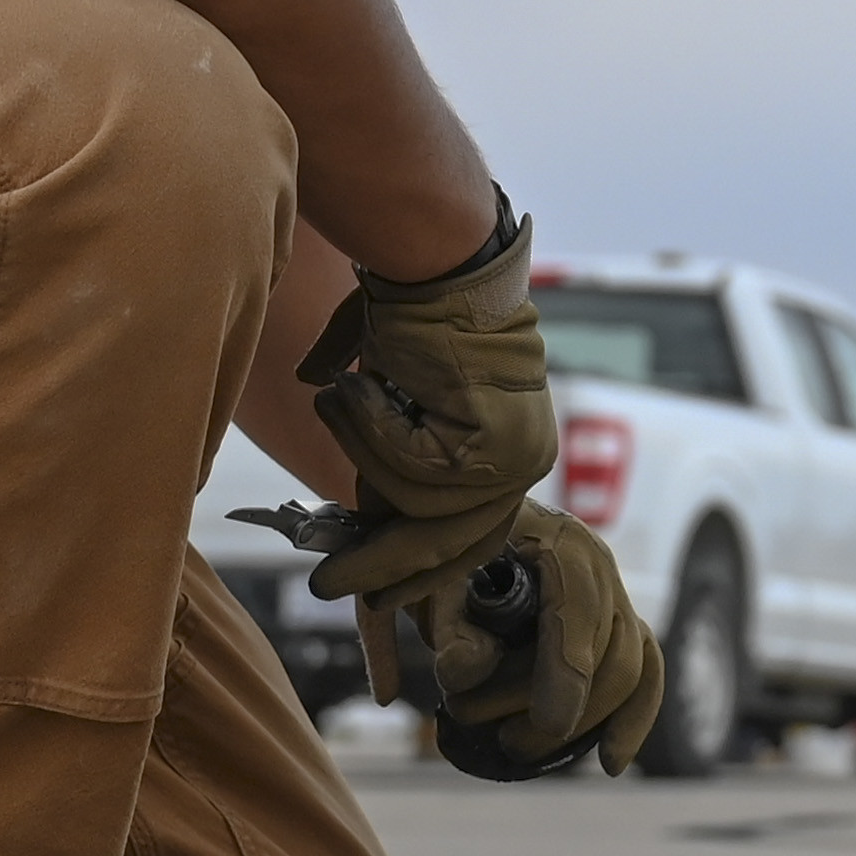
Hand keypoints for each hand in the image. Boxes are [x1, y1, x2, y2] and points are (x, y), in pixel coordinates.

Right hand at [299, 205, 557, 596]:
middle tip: (328, 585)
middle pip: (453, 541)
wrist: (440, 259)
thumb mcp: (389, 387)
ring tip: (344, 394)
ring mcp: (518, 454)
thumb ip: (369, 424)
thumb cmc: (416, 306)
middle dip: (384, 565)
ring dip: (363, 448)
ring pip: (417, 500)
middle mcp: (528, 460)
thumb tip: (331, 431)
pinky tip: (361, 384)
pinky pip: (412, 466)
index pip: (472, 536)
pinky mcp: (495, 439)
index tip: (379, 596)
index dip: (422, 570)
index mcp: (512, 451)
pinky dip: (371, 429)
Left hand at [355, 499, 665, 775]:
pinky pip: (645, 671)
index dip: (567, 670)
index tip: (551, 725)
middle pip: (610, 650)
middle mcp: (598, 564)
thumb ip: (449, 622)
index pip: (577, 608)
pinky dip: (633, 718)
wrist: (463, 525)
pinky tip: (611, 763)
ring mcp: (614, 594)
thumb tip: (467, 672)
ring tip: (517, 746)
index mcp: (555, 540)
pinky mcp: (618, 625)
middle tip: (501, 739)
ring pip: (630, 668)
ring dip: (583, 722)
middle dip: (558, 708)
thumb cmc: (450, 550)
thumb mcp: (436, 579)